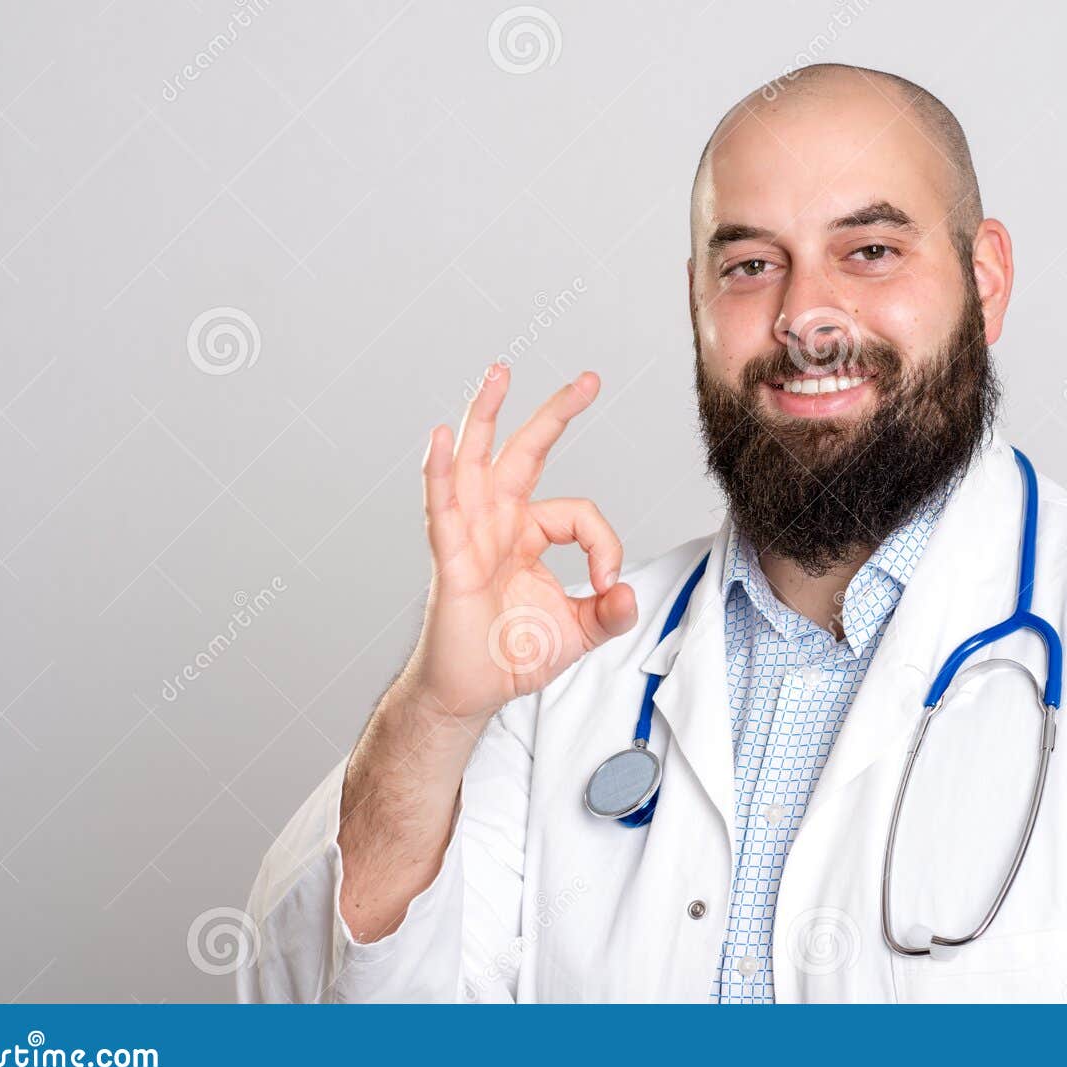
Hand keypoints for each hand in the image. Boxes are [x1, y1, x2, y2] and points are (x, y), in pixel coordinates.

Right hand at [400, 364, 637, 721]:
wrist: (470, 692)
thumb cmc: (510, 656)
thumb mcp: (578, 633)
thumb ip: (609, 613)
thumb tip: (628, 593)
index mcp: (528, 535)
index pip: (576, 513)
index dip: (603, 543)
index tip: (607, 583)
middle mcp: (498, 524)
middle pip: (525, 454)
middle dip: (555, 414)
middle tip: (588, 381)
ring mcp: (471, 536)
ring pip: (477, 462)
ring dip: (486, 416)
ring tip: (499, 373)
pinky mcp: (449, 558)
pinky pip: (441, 508)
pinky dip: (439, 473)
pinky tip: (439, 439)